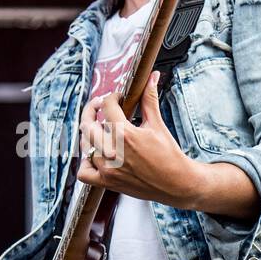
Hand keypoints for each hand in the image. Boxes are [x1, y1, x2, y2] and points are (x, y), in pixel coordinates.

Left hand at [76, 70, 201, 207]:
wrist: (176, 183)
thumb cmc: (169, 155)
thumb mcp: (157, 124)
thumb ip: (149, 99)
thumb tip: (152, 77)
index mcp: (125, 134)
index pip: (107, 106)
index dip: (111, 97)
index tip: (117, 98)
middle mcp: (113, 151)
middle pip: (87, 124)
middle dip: (92, 110)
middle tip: (100, 107)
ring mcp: (108, 168)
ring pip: (84, 145)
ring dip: (90, 134)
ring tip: (100, 130)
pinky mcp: (107, 182)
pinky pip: (84, 173)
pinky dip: (85, 163)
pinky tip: (96, 155)